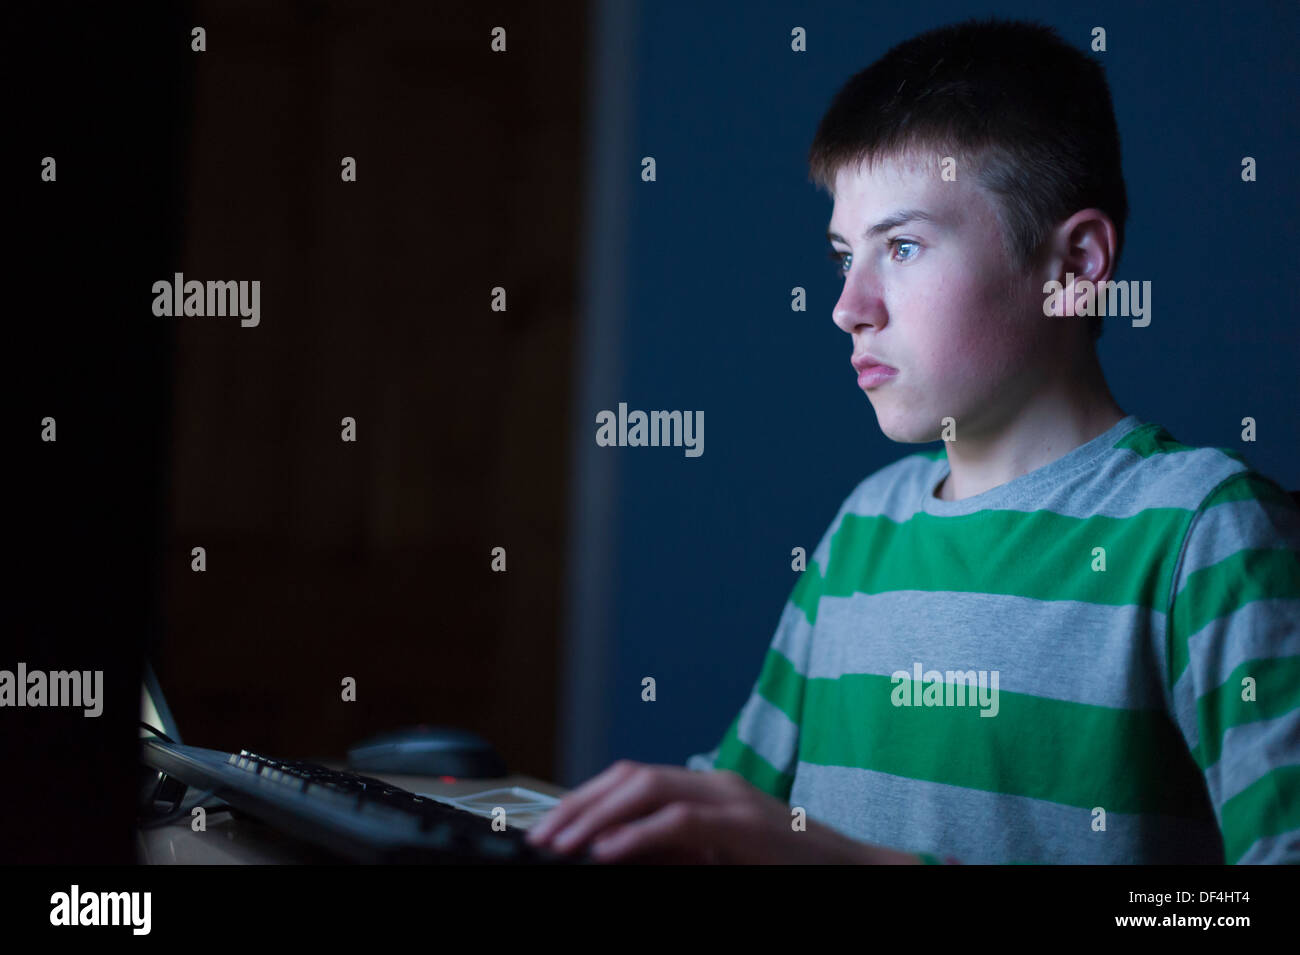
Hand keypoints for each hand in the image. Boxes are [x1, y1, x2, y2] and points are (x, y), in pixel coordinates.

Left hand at [524, 760, 918, 863]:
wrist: (857, 873)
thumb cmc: (790, 872)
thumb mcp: (716, 861)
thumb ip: (669, 854)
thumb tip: (611, 856)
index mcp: (706, 788)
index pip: (630, 777)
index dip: (583, 798)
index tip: (549, 828)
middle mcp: (714, 783)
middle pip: (629, 774)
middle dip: (577, 804)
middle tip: (540, 838)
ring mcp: (732, 798)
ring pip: (646, 787)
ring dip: (596, 816)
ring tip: (562, 845)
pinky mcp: (746, 825)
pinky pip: (679, 822)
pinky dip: (637, 837)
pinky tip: (606, 853)